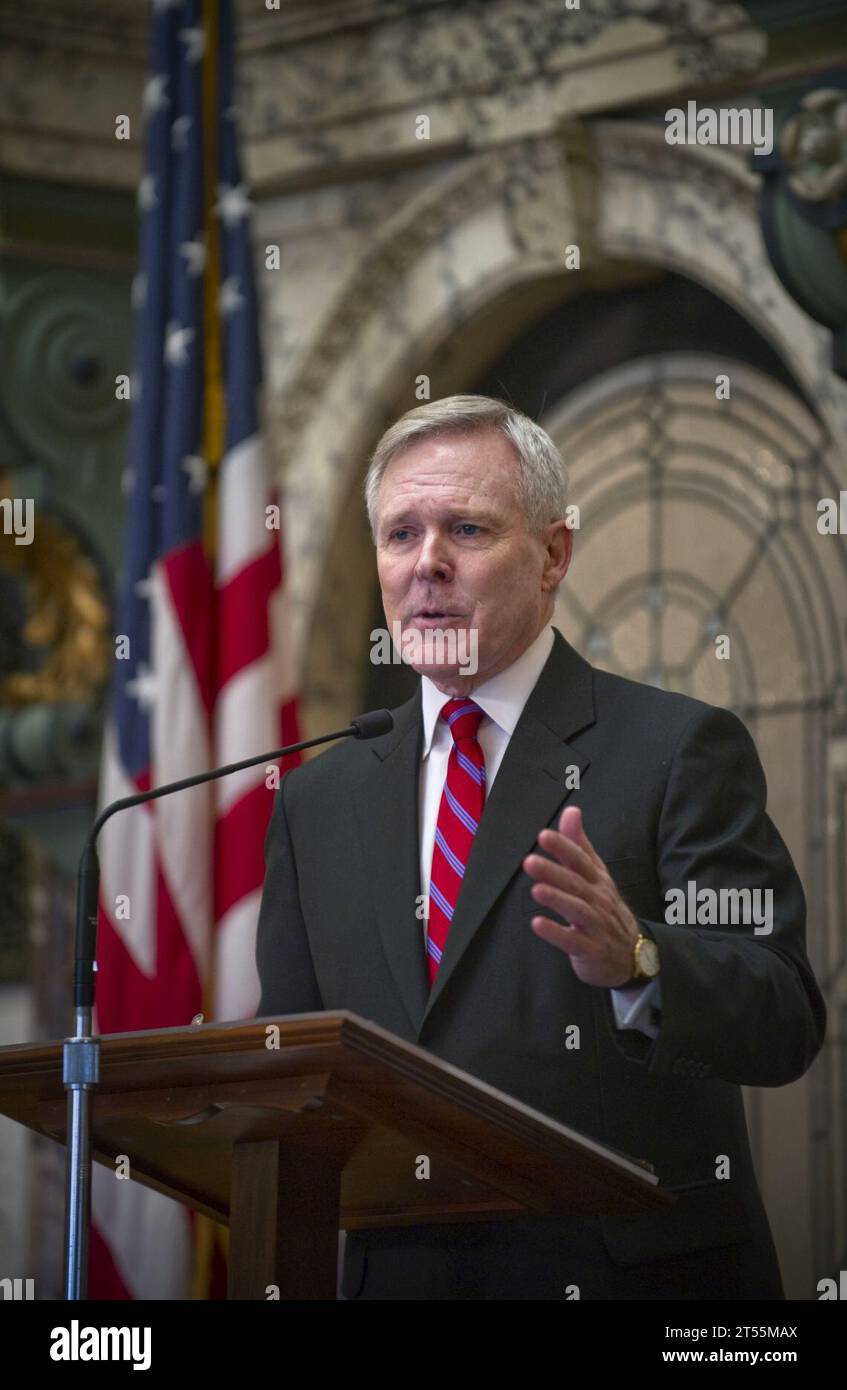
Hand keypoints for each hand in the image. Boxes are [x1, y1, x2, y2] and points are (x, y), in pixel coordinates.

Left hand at [522, 805, 640, 987]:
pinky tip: (537, 924)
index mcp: (597, 881)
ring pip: (578, 910)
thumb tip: (571, 811)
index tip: (544, 835)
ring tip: (536, 890)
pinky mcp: (591, 950)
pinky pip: (573, 941)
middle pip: (576, 884)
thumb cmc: (605, 908)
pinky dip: (556, 933)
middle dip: (554, 872)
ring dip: (557, 899)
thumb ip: (579, 845)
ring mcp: (596, 926)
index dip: (564, 847)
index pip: (581, 860)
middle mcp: (598, 900)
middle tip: (529, 862)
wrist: (630, 954)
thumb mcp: (596, 875)